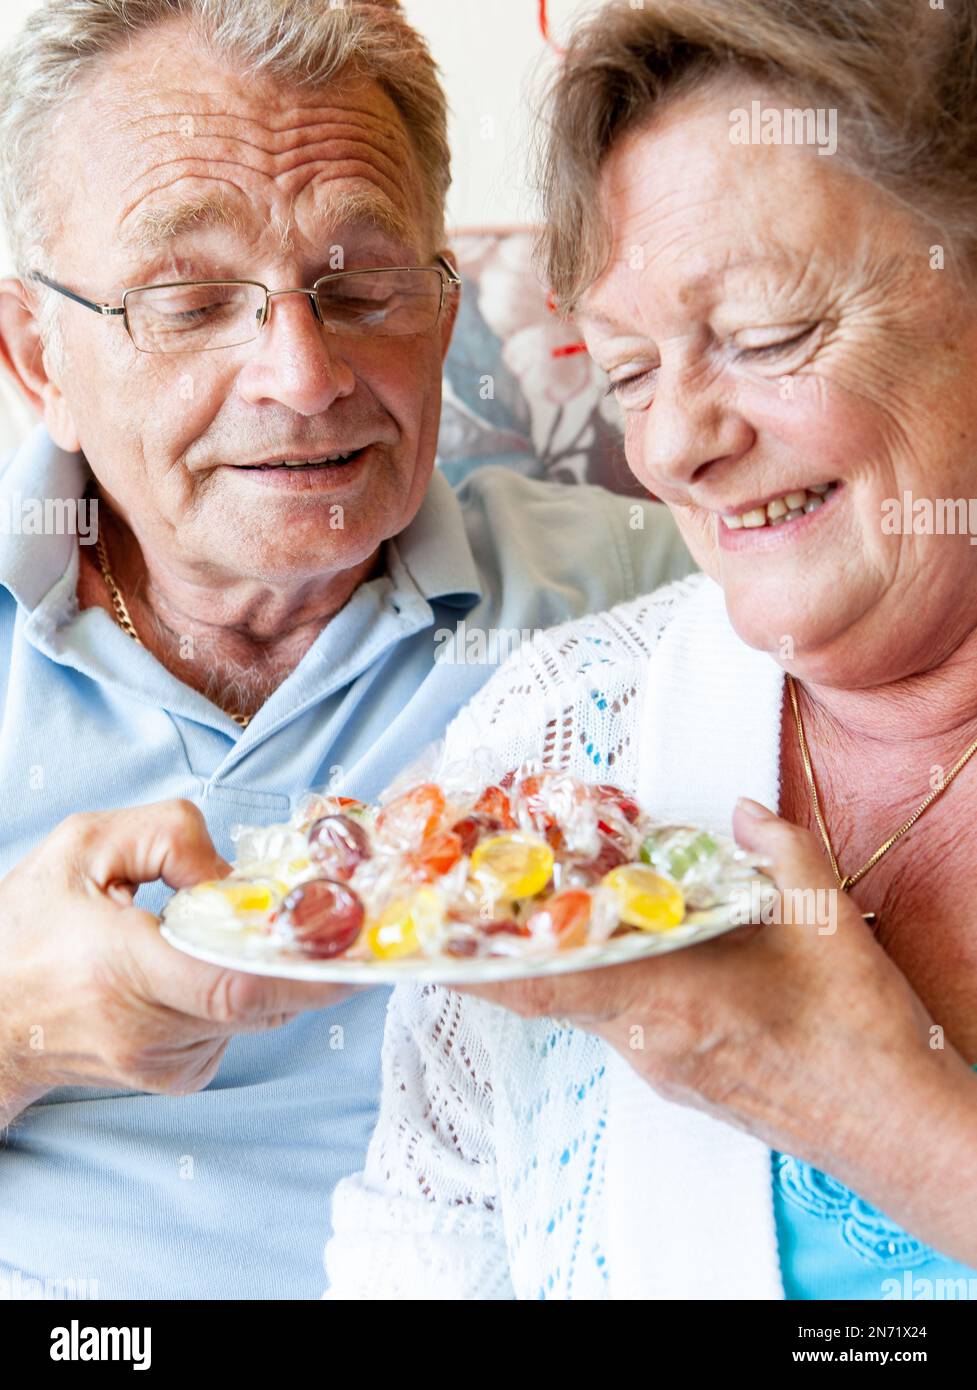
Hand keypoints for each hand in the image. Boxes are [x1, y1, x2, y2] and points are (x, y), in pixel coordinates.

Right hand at [0, 800, 350, 1120]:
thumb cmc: (29, 926)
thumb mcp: (84, 846)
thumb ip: (169, 834)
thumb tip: (236, 874)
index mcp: (120, 970)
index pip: (234, 987)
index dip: (307, 971)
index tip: (359, 948)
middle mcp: (148, 1033)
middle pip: (265, 999)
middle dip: (305, 956)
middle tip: (332, 913)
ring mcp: (166, 1065)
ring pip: (261, 1012)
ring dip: (271, 968)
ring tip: (240, 930)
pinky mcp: (179, 1078)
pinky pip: (242, 1027)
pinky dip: (245, 991)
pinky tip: (206, 966)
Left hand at [459, 800, 966, 1191]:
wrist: (887, 1126)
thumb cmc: (854, 1036)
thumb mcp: (823, 921)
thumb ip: (776, 852)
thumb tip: (742, 815)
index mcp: (667, 1001)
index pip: (546, 982)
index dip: (478, 960)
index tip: (426, 939)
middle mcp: (645, 1039)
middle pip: (551, 986)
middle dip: (512, 939)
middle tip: (483, 888)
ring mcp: (656, 1063)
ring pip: (583, 999)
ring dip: (561, 954)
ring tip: (547, 898)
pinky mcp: (673, 1073)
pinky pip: (617, 1016)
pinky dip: (603, 976)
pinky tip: (624, 939)